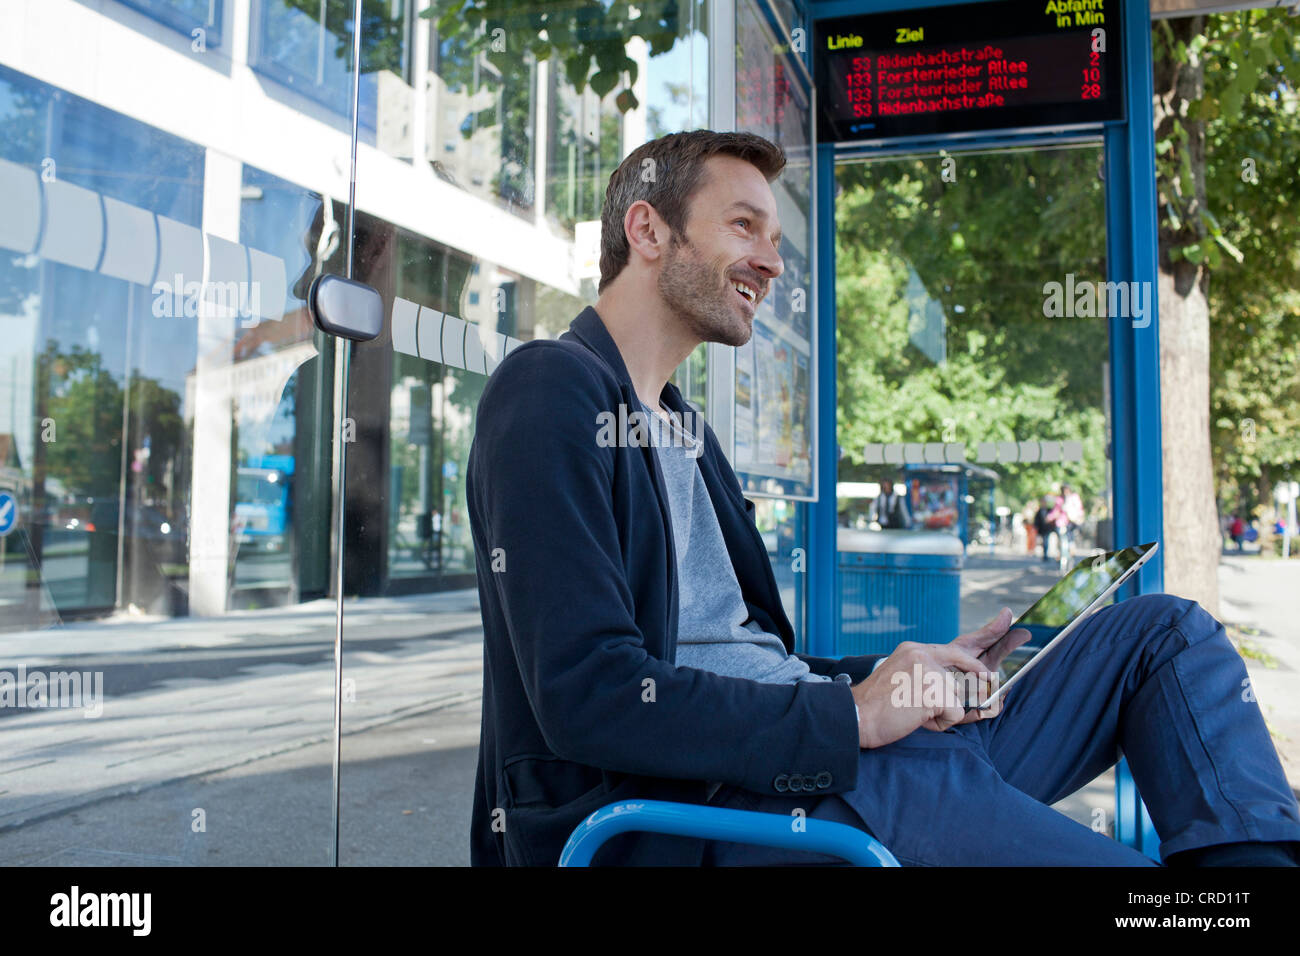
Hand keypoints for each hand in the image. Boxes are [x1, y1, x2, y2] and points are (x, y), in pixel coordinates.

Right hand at [850, 609, 1030, 747]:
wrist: (855, 717)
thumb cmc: (880, 709)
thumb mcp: (910, 688)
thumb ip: (939, 686)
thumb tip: (981, 699)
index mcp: (916, 651)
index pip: (959, 645)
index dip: (988, 633)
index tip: (1008, 617)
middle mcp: (923, 654)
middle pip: (971, 669)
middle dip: (981, 682)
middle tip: (962, 690)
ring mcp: (928, 669)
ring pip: (961, 698)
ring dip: (944, 713)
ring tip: (913, 712)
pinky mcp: (933, 689)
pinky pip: (955, 713)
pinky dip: (940, 723)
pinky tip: (915, 718)